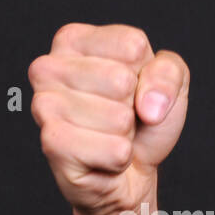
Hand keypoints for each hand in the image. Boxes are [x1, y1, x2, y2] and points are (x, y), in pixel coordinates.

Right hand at [29, 23, 189, 214]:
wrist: (131, 173)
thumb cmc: (144, 123)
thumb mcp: (170, 86)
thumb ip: (170, 72)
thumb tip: (149, 104)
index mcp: (73, 40)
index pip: (131, 45)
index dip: (147, 75)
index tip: (134, 91)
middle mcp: (48, 67)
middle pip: (122, 80)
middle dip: (135, 107)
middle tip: (121, 119)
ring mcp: (44, 104)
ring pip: (119, 117)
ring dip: (126, 135)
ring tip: (110, 136)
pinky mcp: (52, 142)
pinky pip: (114, 150)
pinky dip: (120, 159)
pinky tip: (103, 158)